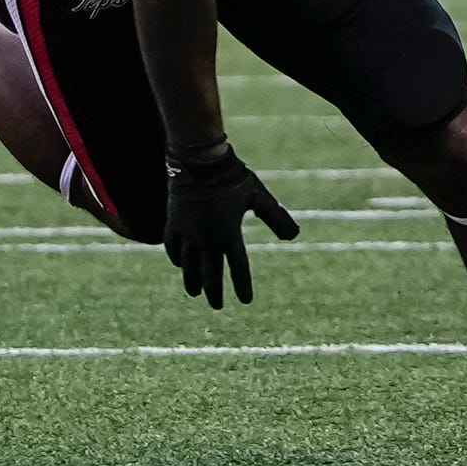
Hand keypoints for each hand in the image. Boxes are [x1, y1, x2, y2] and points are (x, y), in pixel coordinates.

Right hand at [161, 146, 297, 307]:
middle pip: (210, 273)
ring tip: (195, 293)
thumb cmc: (233, 177)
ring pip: (188, 264)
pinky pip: (172, 246)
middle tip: (217, 305)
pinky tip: (179, 265)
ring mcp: (188, 231)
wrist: (201, 160)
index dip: (242, 285)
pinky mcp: (174, 221)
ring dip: (192, 281)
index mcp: (229, 233)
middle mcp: (207, 238)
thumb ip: (276, 217)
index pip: (238, 267)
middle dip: (214, 291)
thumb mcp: (259, 196)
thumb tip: (295, 236)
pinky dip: (175, 258)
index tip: (246, 301)